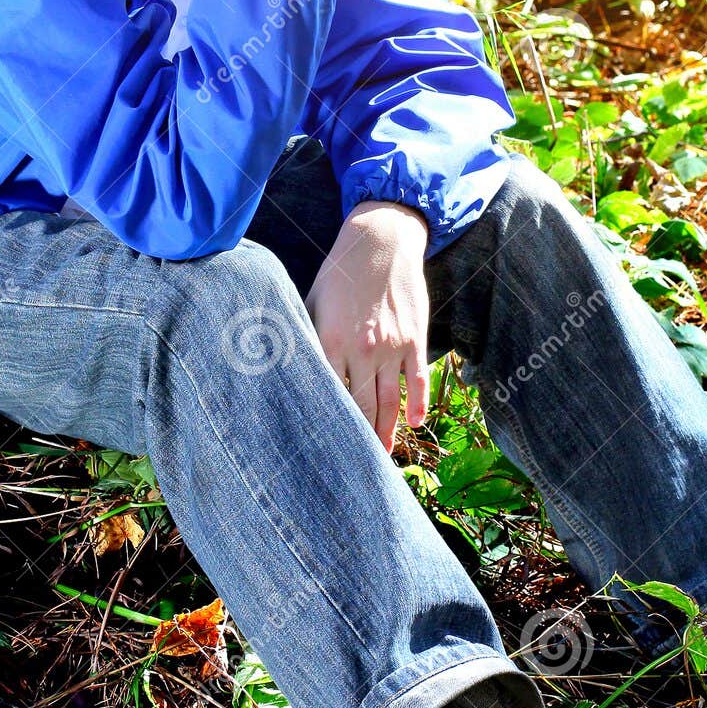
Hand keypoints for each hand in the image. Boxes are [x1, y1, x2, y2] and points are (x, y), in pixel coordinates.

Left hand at [305, 200, 429, 451]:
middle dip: (359, 440)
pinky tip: (415, 423)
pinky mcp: (414, 339)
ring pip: (389, 401)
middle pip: (361, 407)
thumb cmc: (339, 272)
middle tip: (356, 466)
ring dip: (386, 431)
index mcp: (330, 341)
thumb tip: (288, 368)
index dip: (326, 424)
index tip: (322, 449)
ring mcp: (391, 346)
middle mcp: (362, 349)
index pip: (327, 395)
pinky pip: (417, 380)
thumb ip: (304, 337)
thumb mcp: (311, 301)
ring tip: (382, 456)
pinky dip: (417, 404)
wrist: (381, 240)